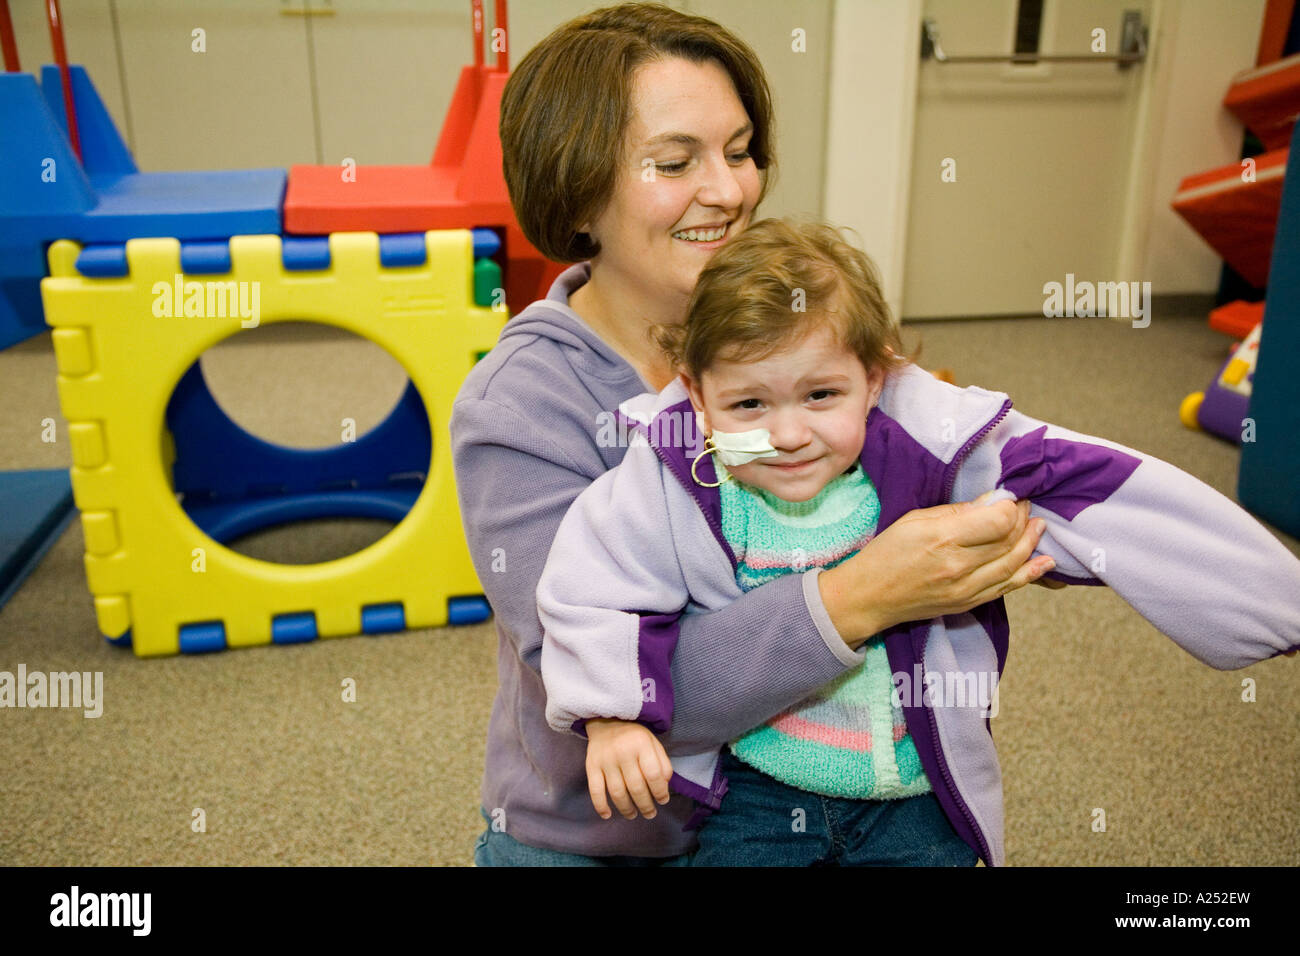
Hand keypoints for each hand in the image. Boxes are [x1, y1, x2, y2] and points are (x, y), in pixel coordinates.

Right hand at [584, 718, 673, 820]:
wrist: (606, 719)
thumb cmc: (634, 736)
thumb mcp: (653, 742)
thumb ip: (662, 764)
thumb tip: (664, 788)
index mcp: (641, 744)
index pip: (653, 774)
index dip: (660, 792)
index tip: (663, 800)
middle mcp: (623, 752)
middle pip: (636, 787)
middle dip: (645, 805)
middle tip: (650, 813)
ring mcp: (605, 760)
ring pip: (617, 792)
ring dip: (626, 808)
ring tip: (633, 815)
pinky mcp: (591, 765)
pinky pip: (595, 790)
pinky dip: (600, 806)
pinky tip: (607, 815)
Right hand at [820, 493, 1054, 646]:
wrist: (869, 597)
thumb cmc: (887, 552)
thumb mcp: (915, 520)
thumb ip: (957, 512)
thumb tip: (992, 501)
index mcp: (943, 538)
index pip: (999, 520)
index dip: (1011, 506)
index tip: (1010, 497)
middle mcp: (959, 566)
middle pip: (1010, 540)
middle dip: (1023, 519)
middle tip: (1025, 506)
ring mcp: (966, 589)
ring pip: (1014, 564)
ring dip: (1031, 543)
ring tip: (1038, 526)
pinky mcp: (969, 604)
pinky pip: (1008, 587)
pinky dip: (1029, 573)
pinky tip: (1044, 562)